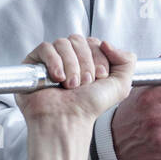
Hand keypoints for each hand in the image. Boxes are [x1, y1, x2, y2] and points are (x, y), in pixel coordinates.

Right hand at [14, 34, 135, 122]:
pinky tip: (57, 79)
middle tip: (85, 83)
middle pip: (78, 40)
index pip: (94, 42)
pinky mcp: (33, 63)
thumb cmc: (89, 107)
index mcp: (87, 62)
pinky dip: (54, 62)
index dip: (99, 58)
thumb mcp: (120, 85)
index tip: (99, 77)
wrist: (68, 120)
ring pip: (63, 43)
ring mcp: (50, 61)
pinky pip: (45, 48)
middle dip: (85, 63)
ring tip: (71, 85)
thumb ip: (127, 60)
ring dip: (71, 66)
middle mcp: (69, 60)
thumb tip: (106, 43)